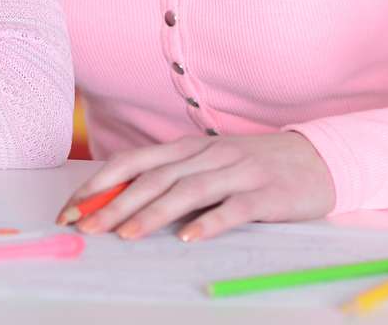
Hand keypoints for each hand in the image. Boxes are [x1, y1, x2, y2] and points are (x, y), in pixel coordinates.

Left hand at [57, 132, 336, 241]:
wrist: (317, 160)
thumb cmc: (253, 168)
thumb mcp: (209, 166)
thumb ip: (172, 180)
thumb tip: (119, 203)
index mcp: (189, 148)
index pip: (134, 162)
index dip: (99, 183)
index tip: (70, 208)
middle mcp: (208, 155)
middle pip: (154, 177)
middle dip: (115, 202)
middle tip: (87, 227)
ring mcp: (238, 172)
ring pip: (188, 191)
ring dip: (153, 213)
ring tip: (126, 235)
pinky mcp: (266, 195)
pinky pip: (234, 210)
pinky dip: (209, 223)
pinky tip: (189, 238)